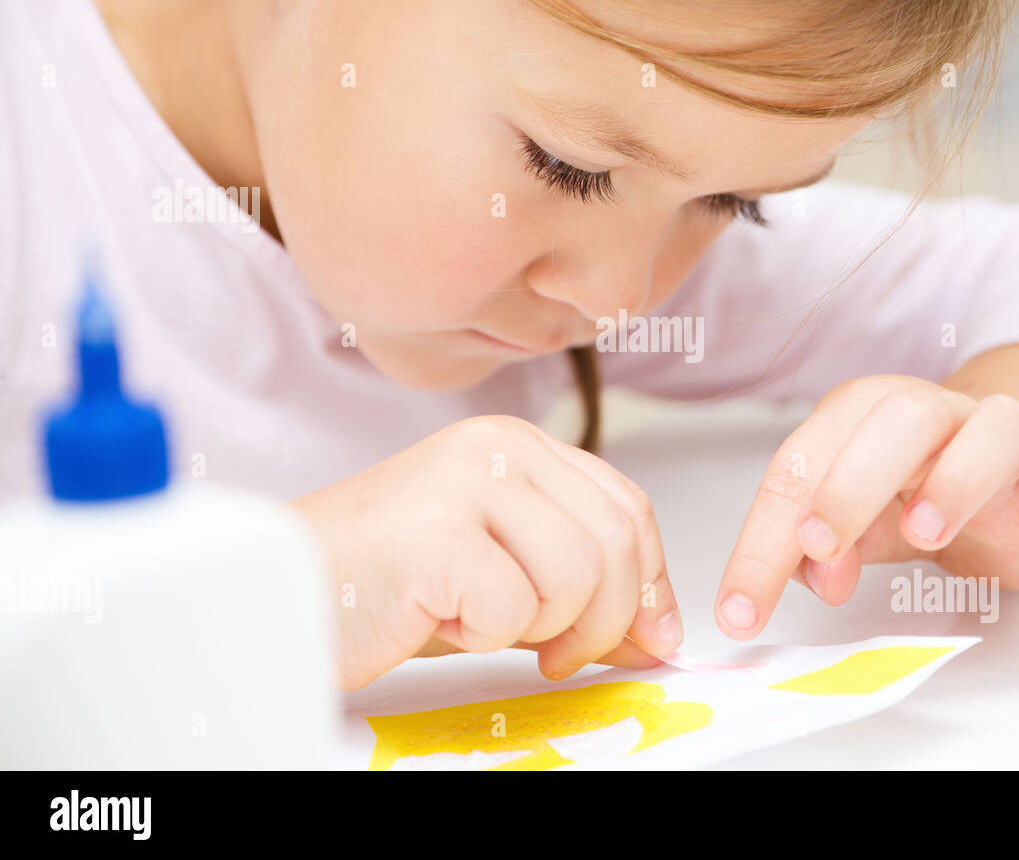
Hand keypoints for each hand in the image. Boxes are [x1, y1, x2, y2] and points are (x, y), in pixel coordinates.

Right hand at [293, 415, 683, 688]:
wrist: (278, 595)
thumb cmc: (384, 586)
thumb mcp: (502, 576)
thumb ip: (577, 588)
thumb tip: (656, 630)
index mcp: (515, 445)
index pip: (627, 507)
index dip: (650, 582)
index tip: (647, 636)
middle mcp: (495, 446)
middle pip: (617, 543)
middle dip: (605, 621)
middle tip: (558, 657)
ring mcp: (464, 481)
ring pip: (578, 577)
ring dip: (537, 629)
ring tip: (474, 621)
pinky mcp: (435, 531)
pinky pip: (514, 610)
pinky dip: (482, 638)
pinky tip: (435, 618)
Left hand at [715, 375, 1018, 637]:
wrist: (1006, 483)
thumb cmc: (913, 496)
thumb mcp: (855, 526)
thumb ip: (824, 549)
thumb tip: (812, 577)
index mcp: (861, 417)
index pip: (802, 466)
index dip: (765, 539)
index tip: (741, 609)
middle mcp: (932, 413)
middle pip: (896, 419)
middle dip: (850, 482)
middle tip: (820, 545)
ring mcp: (1000, 434)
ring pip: (991, 426)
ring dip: (956, 477)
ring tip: (925, 532)